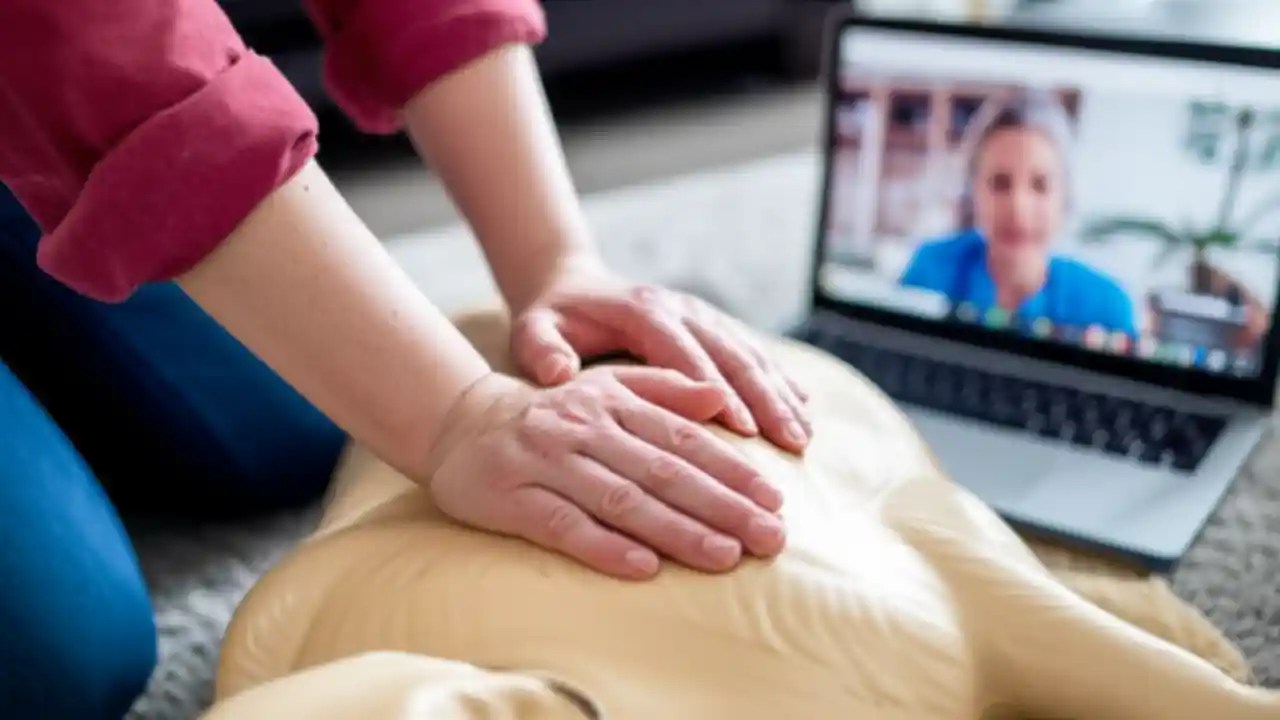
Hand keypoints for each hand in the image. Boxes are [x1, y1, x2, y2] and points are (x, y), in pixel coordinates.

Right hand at [423, 367, 786, 579]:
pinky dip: (605, 547)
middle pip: (663, 471)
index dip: (731, 469)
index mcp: (612, 403)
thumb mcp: (604, 386)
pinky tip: (645, 568)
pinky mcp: (511, 499)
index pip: (683, 439)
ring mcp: (546, 464)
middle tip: (770, 537)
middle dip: (722, 505)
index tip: (774, 499)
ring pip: (621, 500)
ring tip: (725, 555)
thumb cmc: (549, 412)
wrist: (459, 422)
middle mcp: (584, 430)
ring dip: (677, 530)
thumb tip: (721, 398)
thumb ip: (662, 389)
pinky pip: (563, 526)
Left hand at [509, 264, 811, 453]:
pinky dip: (781, 382)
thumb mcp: (533, 330)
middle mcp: (680, 308)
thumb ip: (542, 351)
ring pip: (750, 355)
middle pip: (731, 355)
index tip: (743, 429)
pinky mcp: (714, 326)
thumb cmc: (553, 319)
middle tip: (790, 442)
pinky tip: (806, 412)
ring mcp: (702, 315)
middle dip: (765, 400)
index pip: (685, 354)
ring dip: (781, 395)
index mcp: (642, 311)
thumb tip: (559, 374)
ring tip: (804, 437)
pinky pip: (754, 354)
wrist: (573, 287)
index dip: (716, 390)